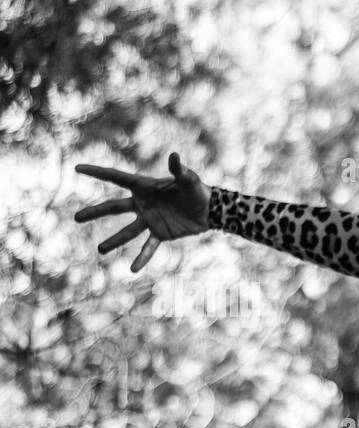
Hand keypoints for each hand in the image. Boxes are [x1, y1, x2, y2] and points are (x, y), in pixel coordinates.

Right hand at [75, 153, 210, 271]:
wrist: (210, 210)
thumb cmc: (197, 190)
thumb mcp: (189, 180)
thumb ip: (179, 170)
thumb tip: (174, 156)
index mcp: (144, 187)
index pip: (115, 177)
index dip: (96, 172)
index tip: (77, 168)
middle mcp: (142, 204)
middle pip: (113, 208)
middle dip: (95, 212)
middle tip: (76, 218)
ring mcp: (149, 220)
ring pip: (127, 232)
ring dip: (114, 241)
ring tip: (100, 250)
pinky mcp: (160, 234)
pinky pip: (148, 247)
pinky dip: (142, 258)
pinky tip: (133, 269)